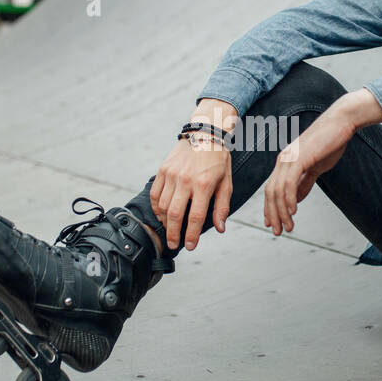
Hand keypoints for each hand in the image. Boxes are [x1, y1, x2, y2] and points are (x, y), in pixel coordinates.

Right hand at [149, 135, 231, 250]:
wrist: (205, 134)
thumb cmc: (218, 160)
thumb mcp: (226, 183)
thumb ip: (221, 207)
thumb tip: (220, 228)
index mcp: (204, 185)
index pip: (195, 217)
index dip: (192, 235)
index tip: (190, 246)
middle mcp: (186, 180)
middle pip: (175, 214)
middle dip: (173, 233)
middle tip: (173, 245)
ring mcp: (172, 175)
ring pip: (163, 206)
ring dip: (165, 222)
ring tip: (170, 230)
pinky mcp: (163, 170)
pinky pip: (155, 194)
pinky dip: (156, 208)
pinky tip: (162, 215)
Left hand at [262, 109, 355, 235]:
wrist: (341, 123)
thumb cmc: (330, 142)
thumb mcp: (315, 167)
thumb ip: (304, 183)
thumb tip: (295, 200)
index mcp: (285, 163)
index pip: (271, 189)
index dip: (270, 208)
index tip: (273, 224)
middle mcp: (282, 160)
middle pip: (270, 193)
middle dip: (273, 215)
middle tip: (278, 232)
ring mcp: (289, 158)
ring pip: (278, 190)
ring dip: (282, 212)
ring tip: (288, 226)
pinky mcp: (299, 158)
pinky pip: (289, 183)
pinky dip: (289, 199)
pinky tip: (293, 211)